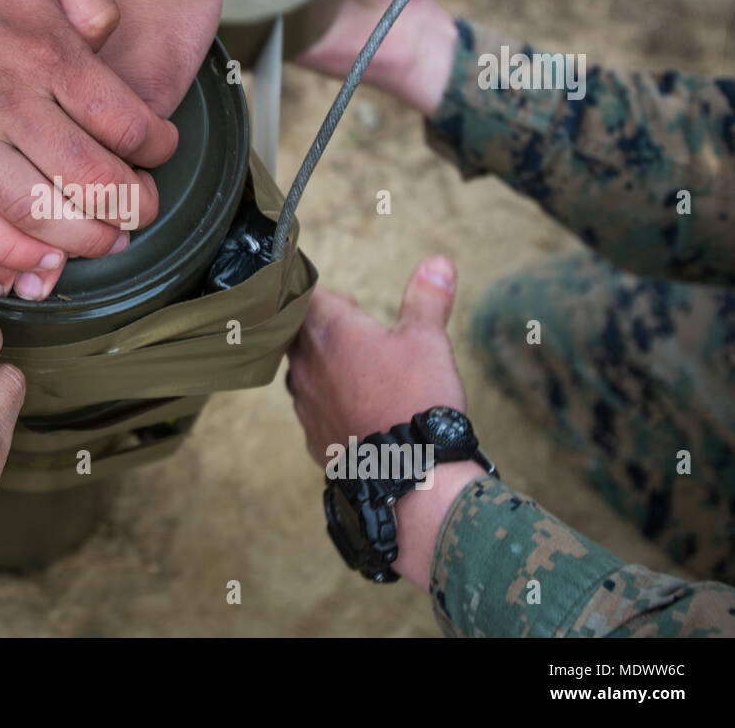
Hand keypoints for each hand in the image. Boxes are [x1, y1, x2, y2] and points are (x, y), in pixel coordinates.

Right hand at [0, 0, 172, 300]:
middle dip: (132, 206)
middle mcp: (8, 103)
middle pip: (91, 181)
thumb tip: (111, 44)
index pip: (126, 125)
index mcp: (45, 53)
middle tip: (145, 209)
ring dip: (84, 240)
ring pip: (37, 214)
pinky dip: (13, 254)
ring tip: (108, 241)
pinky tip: (44, 261)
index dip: (158, 149)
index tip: (162, 151)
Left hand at [286, 256, 483, 589]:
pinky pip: (310, 409)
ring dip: (321, 366)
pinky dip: (327, 403)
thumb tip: (438, 262)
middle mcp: (306, 364)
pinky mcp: (311, 435)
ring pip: (300, 372)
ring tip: (355, 371)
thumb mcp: (427, 339)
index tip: (351, 304)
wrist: (407, 472)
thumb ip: (427, 298)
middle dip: (323, 329)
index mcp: (329, 330)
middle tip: (356, 333)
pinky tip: (352, 410)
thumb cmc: (417, 398)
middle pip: (297, 333)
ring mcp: (304, 402)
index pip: (306, 296)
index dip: (325, 294)